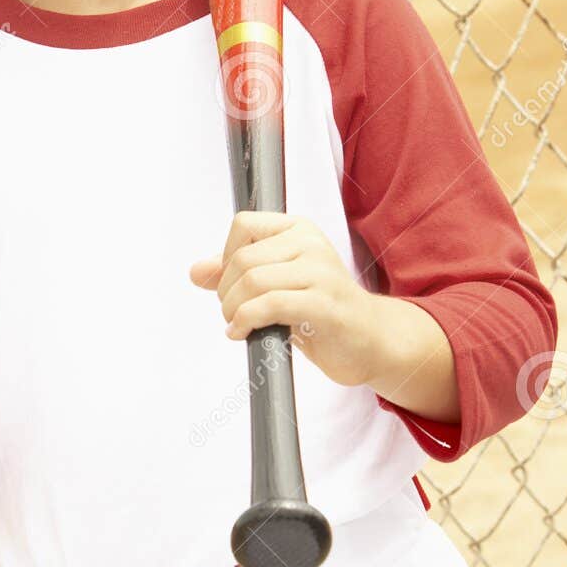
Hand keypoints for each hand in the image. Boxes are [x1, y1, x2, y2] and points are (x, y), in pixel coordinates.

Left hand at [189, 210, 377, 387]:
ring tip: (238, 324)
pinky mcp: (324, 304)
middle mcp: (311, 244)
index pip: (243, 225)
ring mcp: (320, 272)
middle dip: (225, 292)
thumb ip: (237, 274)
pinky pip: (270, 304)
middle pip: (242, 258)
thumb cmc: (322, 311)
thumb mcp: (276, 285)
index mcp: (299, 230)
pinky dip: (246, 321)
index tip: (231, 285)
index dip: (225, 258)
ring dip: (233, 309)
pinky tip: (243, 333)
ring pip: (253, 280)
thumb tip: (196, 271)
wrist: (370, 341)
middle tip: (232, 313)